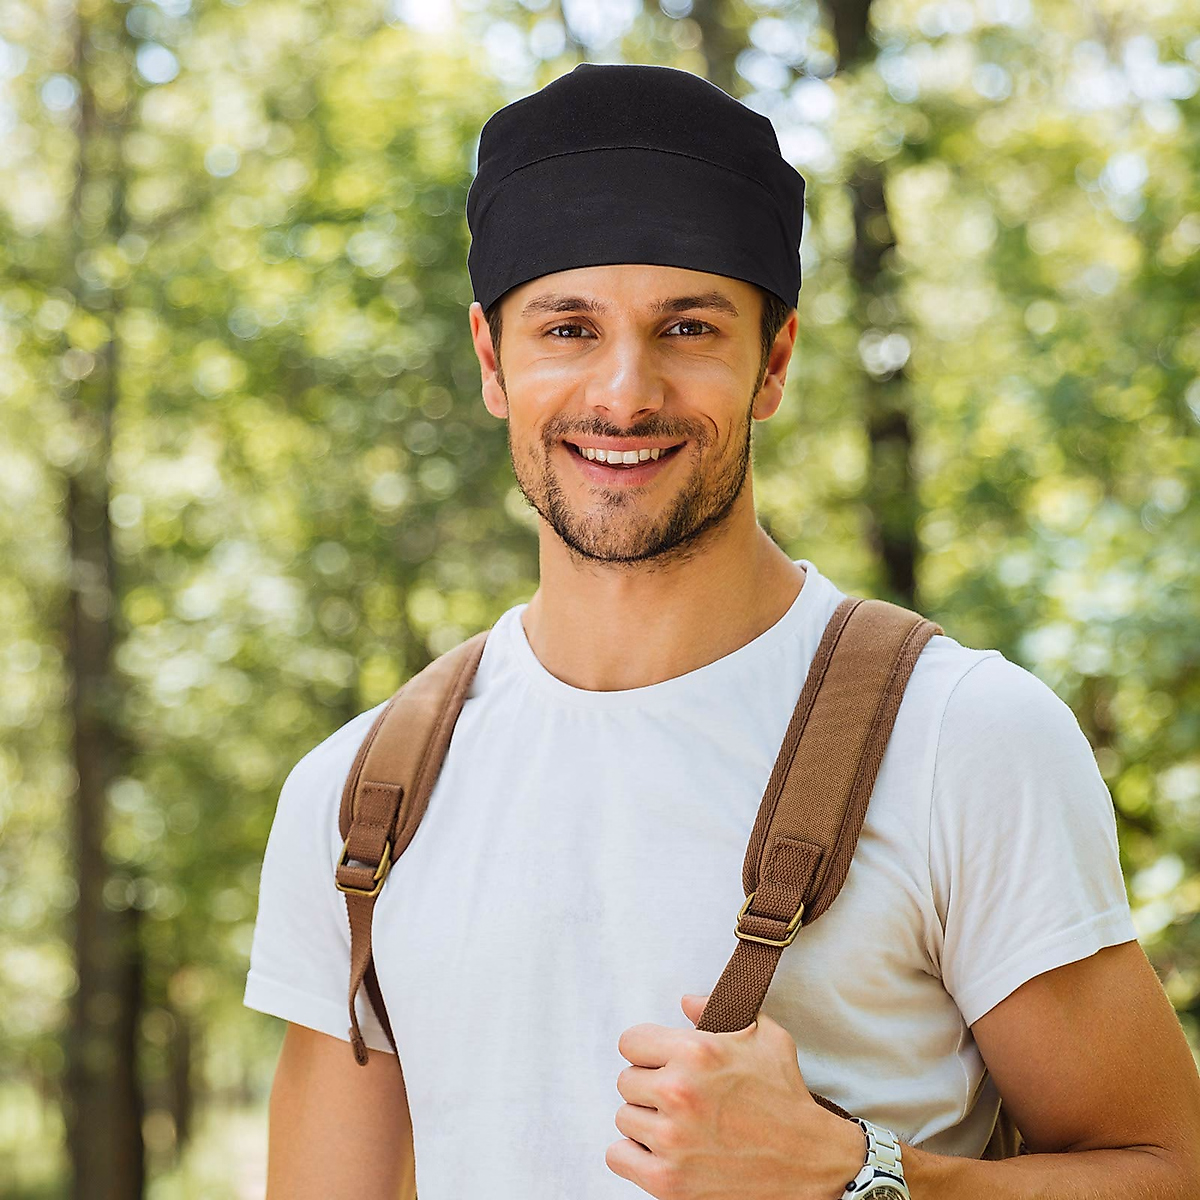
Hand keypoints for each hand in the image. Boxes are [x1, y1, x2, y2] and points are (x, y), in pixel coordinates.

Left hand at [605, 992, 867, 1198]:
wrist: (811, 1162)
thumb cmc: (787, 1098)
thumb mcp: (765, 1037)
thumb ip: (717, 1011)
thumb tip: (685, 1002)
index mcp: (697, 1051)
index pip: (631, 1042)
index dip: (647, 1051)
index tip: (662, 1063)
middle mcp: (679, 1092)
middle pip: (626, 1081)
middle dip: (650, 1086)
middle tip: (678, 1098)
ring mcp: (671, 1139)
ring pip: (624, 1117)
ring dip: (646, 1121)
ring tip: (677, 1125)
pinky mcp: (668, 1180)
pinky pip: (618, 1156)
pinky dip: (634, 1155)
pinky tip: (662, 1150)